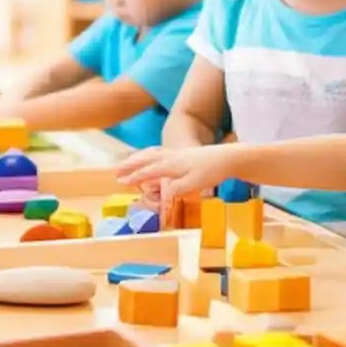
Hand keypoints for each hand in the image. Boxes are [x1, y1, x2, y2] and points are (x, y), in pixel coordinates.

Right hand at [116, 144, 238, 205]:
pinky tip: (152, 160)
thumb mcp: (195, 184)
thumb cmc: (212, 171)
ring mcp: (178, 154)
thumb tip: (163, 194)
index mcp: (172, 165)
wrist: (228, 158)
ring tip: (128, 163)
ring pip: (153, 153)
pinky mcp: (184, 154)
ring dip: (139, 158)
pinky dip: (151, 155)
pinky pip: (161, 152)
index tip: (121, 182)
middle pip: (147, 159)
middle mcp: (172, 157)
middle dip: (131, 165)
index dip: (135, 176)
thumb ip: (178, 189)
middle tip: (116, 171)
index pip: (149, 171)